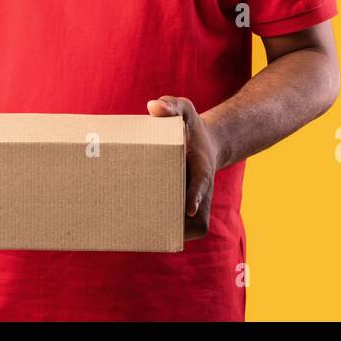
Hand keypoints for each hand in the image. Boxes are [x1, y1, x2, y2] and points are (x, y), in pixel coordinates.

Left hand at [146, 96, 218, 240]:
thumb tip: (153, 106)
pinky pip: (179, 232)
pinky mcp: (188, 215)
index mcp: (202, 170)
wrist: (206, 145)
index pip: (201, 185)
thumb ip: (171, 105)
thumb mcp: (184, 110)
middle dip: (174, 226)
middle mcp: (202, 193)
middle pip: (193, 220)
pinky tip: (136, 230)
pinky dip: (163, 235)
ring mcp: (196, 207)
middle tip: (144, 225)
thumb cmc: (191, 128)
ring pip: (186, 231)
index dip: (196, 197)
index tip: (189, 208)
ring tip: (134, 230)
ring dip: (166, 234)